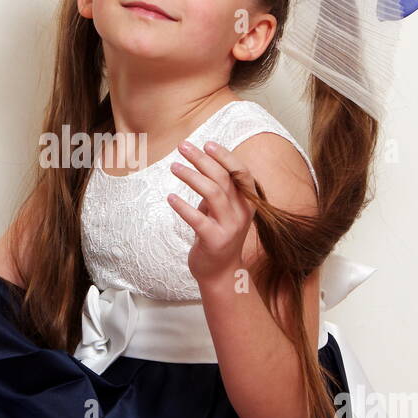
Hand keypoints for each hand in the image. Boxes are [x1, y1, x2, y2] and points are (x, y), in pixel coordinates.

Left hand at [167, 139, 256, 287]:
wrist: (221, 273)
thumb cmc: (219, 235)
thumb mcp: (224, 210)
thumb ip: (220, 189)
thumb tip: (204, 160)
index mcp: (247, 202)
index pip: (241, 172)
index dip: (225, 156)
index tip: (207, 144)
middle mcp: (241, 213)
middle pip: (223, 178)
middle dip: (202, 159)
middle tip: (182, 147)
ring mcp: (229, 227)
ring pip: (213, 193)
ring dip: (191, 177)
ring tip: (174, 167)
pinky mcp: (214, 241)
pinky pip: (197, 219)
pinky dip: (182, 206)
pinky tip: (170, 198)